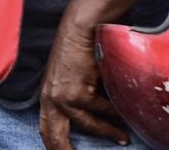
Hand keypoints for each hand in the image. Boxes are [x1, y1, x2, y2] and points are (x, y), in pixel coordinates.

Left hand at [39, 17, 128, 148]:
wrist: (79, 30)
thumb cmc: (76, 52)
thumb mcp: (66, 79)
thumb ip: (71, 100)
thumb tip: (88, 120)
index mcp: (46, 96)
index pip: (45, 128)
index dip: (52, 145)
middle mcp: (50, 98)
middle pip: (55, 136)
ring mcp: (62, 96)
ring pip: (87, 125)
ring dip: (108, 132)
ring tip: (122, 138)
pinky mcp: (77, 92)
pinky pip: (100, 109)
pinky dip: (113, 112)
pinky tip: (122, 112)